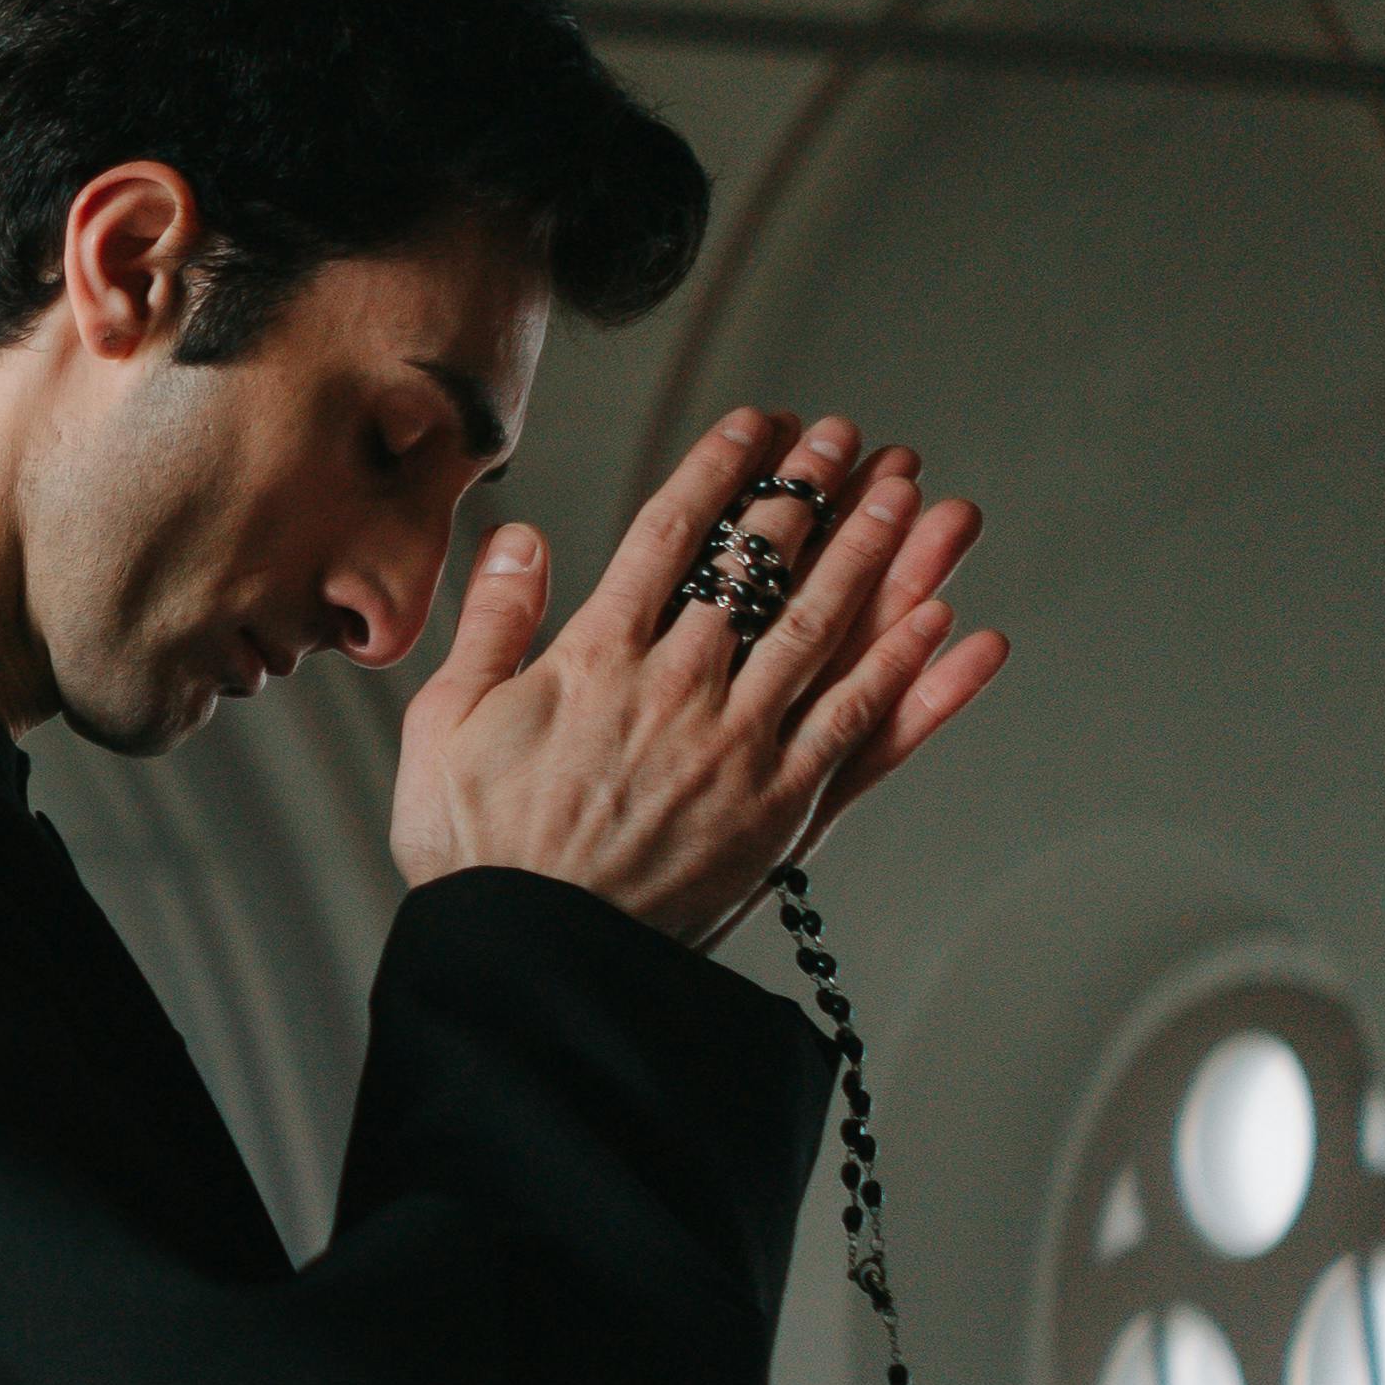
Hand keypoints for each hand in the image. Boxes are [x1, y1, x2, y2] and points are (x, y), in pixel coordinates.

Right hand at [387, 409, 1009, 944]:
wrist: (533, 959)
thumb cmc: (478, 854)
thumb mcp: (443, 725)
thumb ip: (489, 624)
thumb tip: (518, 538)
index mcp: (595, 660)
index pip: (672, 535)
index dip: (720, 469)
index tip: (756, 425)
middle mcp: (679, 688)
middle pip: (762, 566)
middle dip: (811, 492)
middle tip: (848, 440)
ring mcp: (737, 746)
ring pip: (822, 627)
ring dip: (874, 554)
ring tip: (910, 494)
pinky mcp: (777, 807)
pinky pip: (856, 724)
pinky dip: (904, 671)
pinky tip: (941, 620)